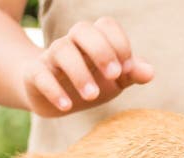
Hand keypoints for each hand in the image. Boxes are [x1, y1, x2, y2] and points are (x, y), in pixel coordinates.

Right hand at [22, 18, 153, 116]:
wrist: (53, 97)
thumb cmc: (91, 82)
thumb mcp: (115, 81)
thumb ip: (132, 74)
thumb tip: (150, 72)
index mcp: (94, 40)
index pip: (107, 26)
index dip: (119, 43)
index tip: (127, 69)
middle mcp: (72, 43)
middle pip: (83, 29)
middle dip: (101, 51)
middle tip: (114, 76)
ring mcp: (51, 56)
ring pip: (62, 51)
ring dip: (80, 73)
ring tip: (92, 96)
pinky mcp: (34, 74)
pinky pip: (40, 74)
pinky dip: (53, 89)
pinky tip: (67, 106)